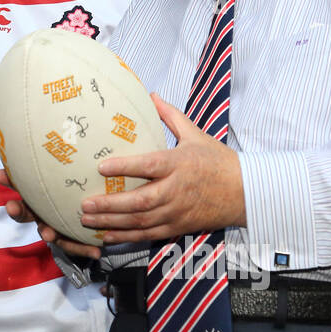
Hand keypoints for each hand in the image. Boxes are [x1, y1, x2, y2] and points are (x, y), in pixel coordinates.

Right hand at [0, 169, 101, 260]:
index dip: (7, 181)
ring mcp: (55, 227)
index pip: (19, 183)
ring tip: (49, 234)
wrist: (95, 211)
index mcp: (37, 198)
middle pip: (25, 213)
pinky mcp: (70, 240)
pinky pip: (74, 245)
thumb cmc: (76, 188)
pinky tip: (95, 250)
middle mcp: (42, 213)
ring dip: (47, 233)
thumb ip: (57, 163)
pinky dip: (83, 248)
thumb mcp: (67, 174)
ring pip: (48, 233)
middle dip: (17, 210)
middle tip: (11, 207)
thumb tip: (52, 126)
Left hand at [78, 93, 244, 243]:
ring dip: (112, 222)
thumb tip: (151, 95)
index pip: (149, 165)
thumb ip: (171, 116)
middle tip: (84, 203)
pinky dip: (127, 236)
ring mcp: (177, 212)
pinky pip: (149, 234)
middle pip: (140, 201)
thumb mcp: (196, 134)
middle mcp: (176, 190)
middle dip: (110, 204)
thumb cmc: (219, 161)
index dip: (124, 167)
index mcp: (179, 164)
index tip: (101, 166)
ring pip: (141, 221)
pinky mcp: (178, 226)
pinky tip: (107, 235)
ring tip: (87, 220)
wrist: (245, 193)